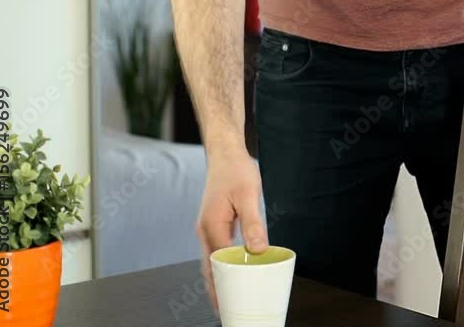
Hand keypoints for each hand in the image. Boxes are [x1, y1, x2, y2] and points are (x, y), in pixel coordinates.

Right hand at [196, 146, 268, 313]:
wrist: (225, 153)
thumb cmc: (236, 171)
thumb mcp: (248, 195)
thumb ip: (253, 223)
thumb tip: (258, 250)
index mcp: (211, 226)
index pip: (217, 264)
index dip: (224, 285)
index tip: (231, 303)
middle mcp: (205, 230)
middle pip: (209, 268)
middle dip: (217, 290)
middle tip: (227, 311)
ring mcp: (208, 228)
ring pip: (211, 261)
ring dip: (218, 280)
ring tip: (228, 301)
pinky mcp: (214, 225)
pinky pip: (217, 251)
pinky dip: (222, 266)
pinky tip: (233, 274)